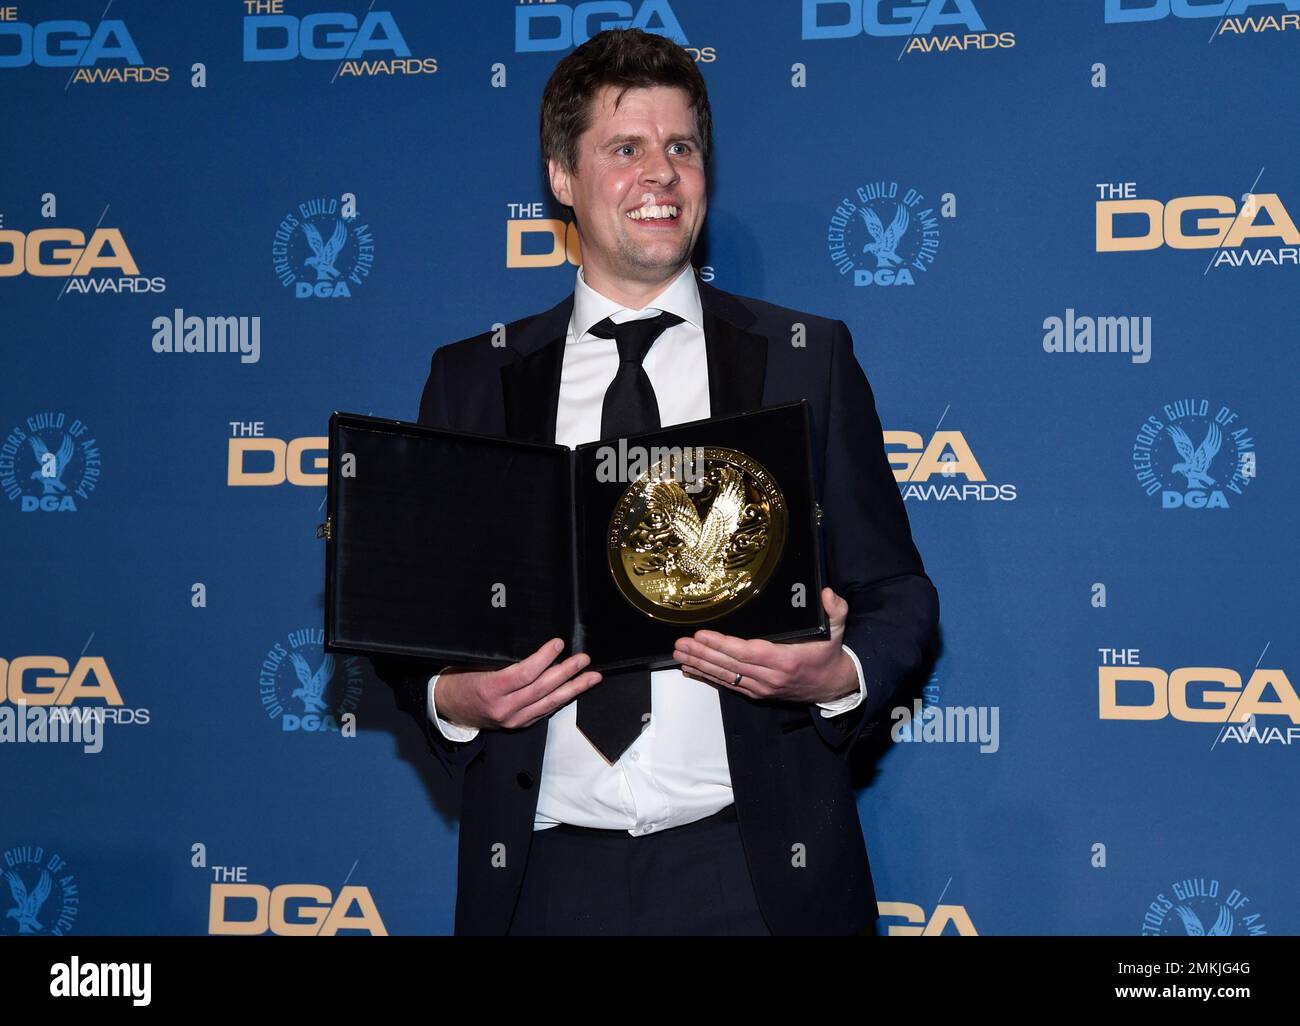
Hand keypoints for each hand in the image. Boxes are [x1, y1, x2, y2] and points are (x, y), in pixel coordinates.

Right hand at [435, 639, 601, 730]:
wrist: (447, 707)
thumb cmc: (459, 680)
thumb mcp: (475, 664)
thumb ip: (503, 660)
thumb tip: (534, 648)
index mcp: (491, 690)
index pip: (525, 674)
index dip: (544, 658)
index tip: (558, 643)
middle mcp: (504, 709)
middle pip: (542, 689)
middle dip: (567, 673)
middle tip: (583, 659)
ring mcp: (513, 720)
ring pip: (549, 703)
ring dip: (574, 689)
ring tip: (592, 677)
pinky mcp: (518, 725)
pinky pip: (544, 711)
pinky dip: (561, 699)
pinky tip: (575, 690)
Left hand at [672, 588, 856, 704]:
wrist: (833, 685)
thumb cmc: (829, 654)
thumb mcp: (837, 629)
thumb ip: (836, 610)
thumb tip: (827, 593)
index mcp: (785, 660)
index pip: (747, 652)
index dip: (722, 645)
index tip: (702, 635)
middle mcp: (770, 677)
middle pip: (730, 665)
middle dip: (702, 654)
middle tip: (680, 645)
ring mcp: (762, 687)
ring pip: (725, 676)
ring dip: (700, 666)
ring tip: (679, 655)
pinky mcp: (758, 693)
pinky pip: (729, 685)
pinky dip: (708, 677)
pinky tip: (691, 670)